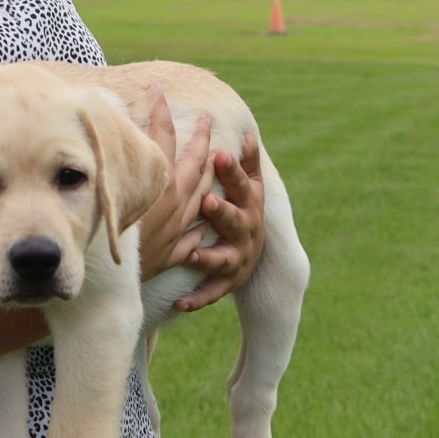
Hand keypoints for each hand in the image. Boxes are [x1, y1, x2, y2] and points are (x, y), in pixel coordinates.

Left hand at [174, 134, 263, 312]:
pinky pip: (212, 293)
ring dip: (208, 256)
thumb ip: (247, 163)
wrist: (257, 256)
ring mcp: (238, 258)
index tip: (218, 154)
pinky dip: (197, 298)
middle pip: (235, 220)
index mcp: (250, 204)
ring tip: (191, 254)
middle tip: (206, 201)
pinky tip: (181, 303)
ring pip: (223, 258)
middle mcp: (247, 231)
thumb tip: (246, 134)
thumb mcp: (250, 188)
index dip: (232, 170)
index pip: (242, 184)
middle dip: (222, 211)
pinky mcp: (227, 283)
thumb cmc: (244, 211)